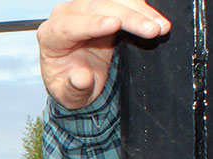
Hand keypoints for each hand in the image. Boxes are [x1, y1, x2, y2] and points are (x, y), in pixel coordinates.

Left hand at [38, 0, 170, 108]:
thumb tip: (80, 78)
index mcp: (50, 37)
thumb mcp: (70, 95)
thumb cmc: (71, 85)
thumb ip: (73, 88)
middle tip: (152, 30)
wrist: (79, 79)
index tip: (115, 24)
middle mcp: (65, 16)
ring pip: (114, 1)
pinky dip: (142, 10)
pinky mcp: (103, 8)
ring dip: (140, 11)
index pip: (70, 26)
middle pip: (97, 8)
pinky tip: (157, 20)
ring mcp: (85, 9)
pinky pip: (124, 2)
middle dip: (128, 18)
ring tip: (161, 27)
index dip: (93, 24)